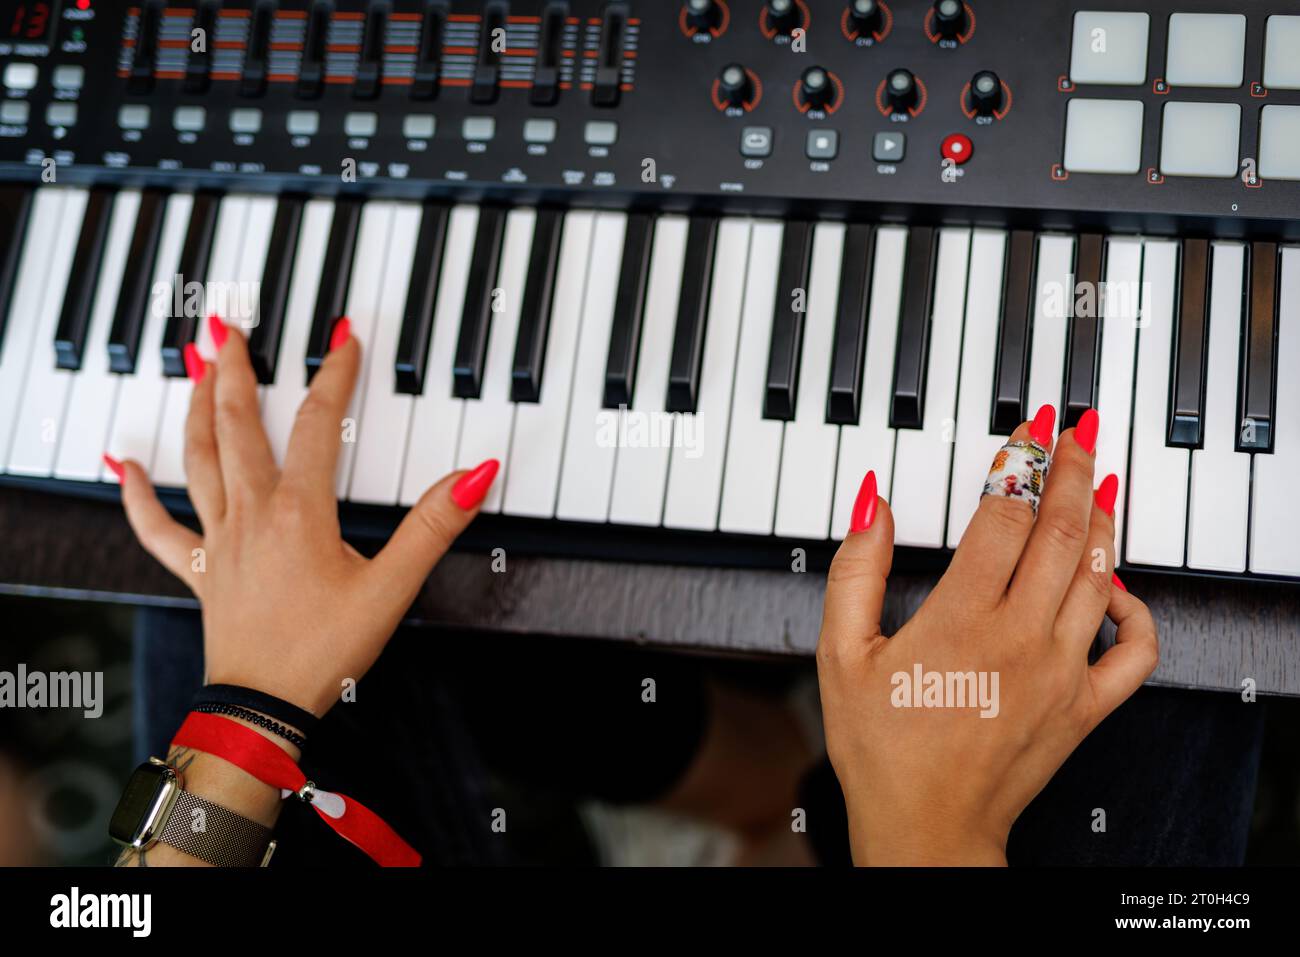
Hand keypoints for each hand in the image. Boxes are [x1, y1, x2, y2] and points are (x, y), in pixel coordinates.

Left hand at [107, 316, 498, 716]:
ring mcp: (221, 539)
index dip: (334, 374)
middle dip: (237, 369)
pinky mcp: (203, 569)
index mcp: (300, 511)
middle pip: (240, 425)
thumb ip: (434, 526)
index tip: (343, 338)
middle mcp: (253, 513)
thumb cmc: (324, 650)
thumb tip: (473, 475)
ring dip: (198, 408)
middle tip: (230, 327)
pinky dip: (134, 493)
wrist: (264, 705)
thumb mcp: (392, 587)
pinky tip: (121, 466)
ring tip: (198, 368)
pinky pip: (159, 527)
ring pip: (199, 459)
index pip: (320, 424)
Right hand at [816, 406, 1158, 865]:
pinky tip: (1118, 584)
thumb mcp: (841, 653)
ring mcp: (1061, 672)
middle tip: (1076, 433)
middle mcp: (1021, 637)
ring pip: (1099, 576)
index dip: (1019, 463)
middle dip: (1072, 470)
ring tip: (1097, 482)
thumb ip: (857, 571)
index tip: (1027, 431)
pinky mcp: (1084, 707)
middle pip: (1062, 530)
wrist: (925, 827)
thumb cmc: (880, 747)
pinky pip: (1135, 650)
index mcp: (961, 618)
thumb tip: (874, 505)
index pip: (1005, 516)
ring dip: (1100, 520)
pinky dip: (1135, 609)